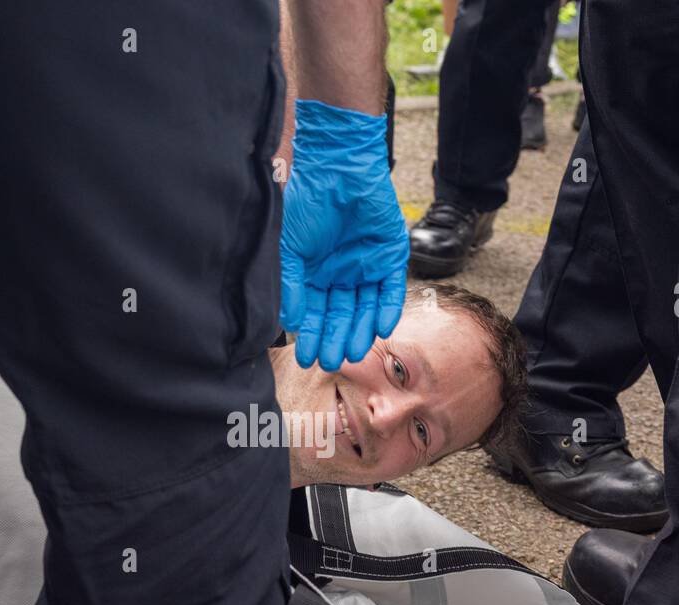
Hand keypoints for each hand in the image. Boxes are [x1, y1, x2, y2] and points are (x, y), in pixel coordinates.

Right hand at [280, 99, 408, 371]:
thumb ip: (291, 286)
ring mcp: (364, 267)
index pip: (313, 313)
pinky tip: (379, 328)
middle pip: (339, 315)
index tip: (306, 358)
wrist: (338, 168)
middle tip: (330, 361)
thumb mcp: (289, 249)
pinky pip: (389, 290)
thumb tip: (290, 323)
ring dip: (359, 331)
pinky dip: (385, 309)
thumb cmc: (307, 203)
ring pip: (364, 308)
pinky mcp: (388, 257)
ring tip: (353, 352)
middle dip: (334, 338)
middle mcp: (339, 274)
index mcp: (313, 274)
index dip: (311, 335)